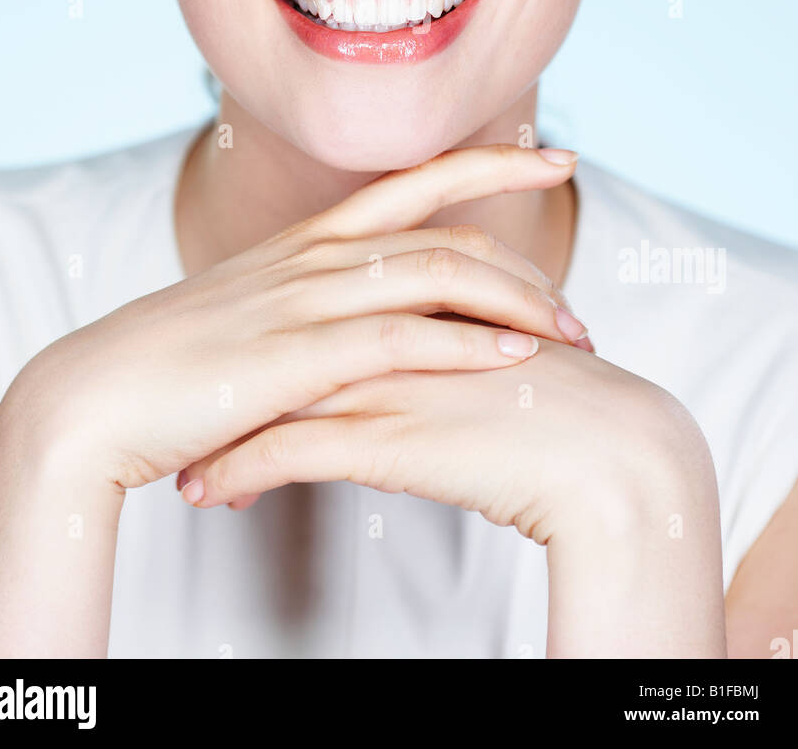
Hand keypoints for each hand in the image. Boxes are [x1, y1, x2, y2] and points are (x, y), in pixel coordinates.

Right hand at [4, 145, 585, 494]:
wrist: (94, 396)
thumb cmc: (170, 363)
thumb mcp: (247, 314)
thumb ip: (303, 306)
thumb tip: (349, 322)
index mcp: (306, 239)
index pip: (417, 182)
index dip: (492, 164)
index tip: (555, 156)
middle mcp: (315, 255)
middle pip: (446, 232)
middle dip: (526, 260)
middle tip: (579, 307)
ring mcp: (306, 298)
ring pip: (439, 277)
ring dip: (517, 305)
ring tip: (571, 337)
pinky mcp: (297, 354)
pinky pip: (404, 339)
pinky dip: (467, 344)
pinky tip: (513, 358)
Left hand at [176, 334, 706, 545]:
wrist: (610, 458)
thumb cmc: (565, 415)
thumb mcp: (496, 361)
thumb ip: (449, 351)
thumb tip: (421, 371)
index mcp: (417, 300)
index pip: (323, 306)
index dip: (277, 342)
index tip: (245, 378)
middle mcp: (388, 327)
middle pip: (283, 345)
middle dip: (235, 385)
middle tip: (199, 414)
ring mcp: (380, 377)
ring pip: (269, 398)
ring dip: (220, 434)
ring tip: (187, 465)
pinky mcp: (380, 435)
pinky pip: (283, 454)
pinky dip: (235, 474)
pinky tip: (208, 496)